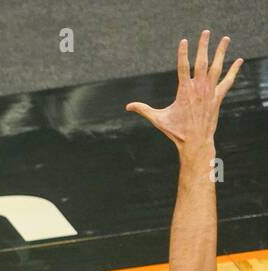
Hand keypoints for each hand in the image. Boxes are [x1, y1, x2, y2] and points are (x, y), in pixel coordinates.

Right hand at [126, 31, 241, 155]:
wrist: (195, 141)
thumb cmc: (176, 131)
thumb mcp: (158, 119)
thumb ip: (143, 110)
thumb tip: (127, 107)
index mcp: (184, 91)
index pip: (182, 67)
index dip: (183, 53)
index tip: (184, 41)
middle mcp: (198, 88)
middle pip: (202, 61)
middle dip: (204, 46)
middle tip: (206, 32)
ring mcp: (210, 91)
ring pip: (217, 67)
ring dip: (221, 52)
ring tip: (225, 38)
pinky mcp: (218, 97)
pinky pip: (227, 80)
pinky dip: (234, 70)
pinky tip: (239, 60)